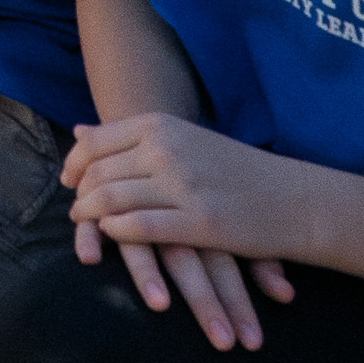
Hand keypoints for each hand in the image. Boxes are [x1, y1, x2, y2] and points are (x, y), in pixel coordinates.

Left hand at [61, 111, 306, 351]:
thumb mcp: (181, 138)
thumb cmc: (234, 169)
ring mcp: (182, 185)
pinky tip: (115, 237)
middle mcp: (167, 149)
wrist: (294, 198)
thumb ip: (130, 136)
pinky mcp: (198, 222)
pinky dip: (117, 233)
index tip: (69, 182)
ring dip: (91, 218)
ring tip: (89, 227)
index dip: (74, 165)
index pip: (94, 143)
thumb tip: (78, 130)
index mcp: (161, 125)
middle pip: (98, 174)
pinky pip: (138, 227)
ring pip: (111, 200)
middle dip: (79, 196)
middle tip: (76, 211)